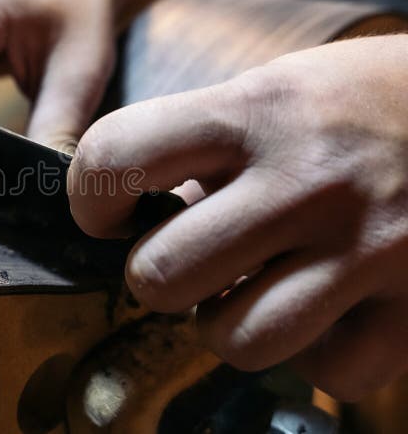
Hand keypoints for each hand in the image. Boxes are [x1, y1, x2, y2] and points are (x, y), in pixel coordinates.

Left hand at [68, 35, 407, 400]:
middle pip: (159, 274)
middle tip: (188, 259)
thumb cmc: (359, 102)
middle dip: (157, 276)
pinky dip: (313, 354)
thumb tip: (134, 216)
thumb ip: (201, 145)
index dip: (90, 198)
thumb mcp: (275, 89)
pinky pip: (328, 372)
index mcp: (257, 110)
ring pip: (235, 339)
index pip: (114, 155)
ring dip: (227, 324)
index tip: (110, 213)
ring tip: (251, 288)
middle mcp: (308, 178)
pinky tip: (322, 309)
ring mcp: (370, 246)